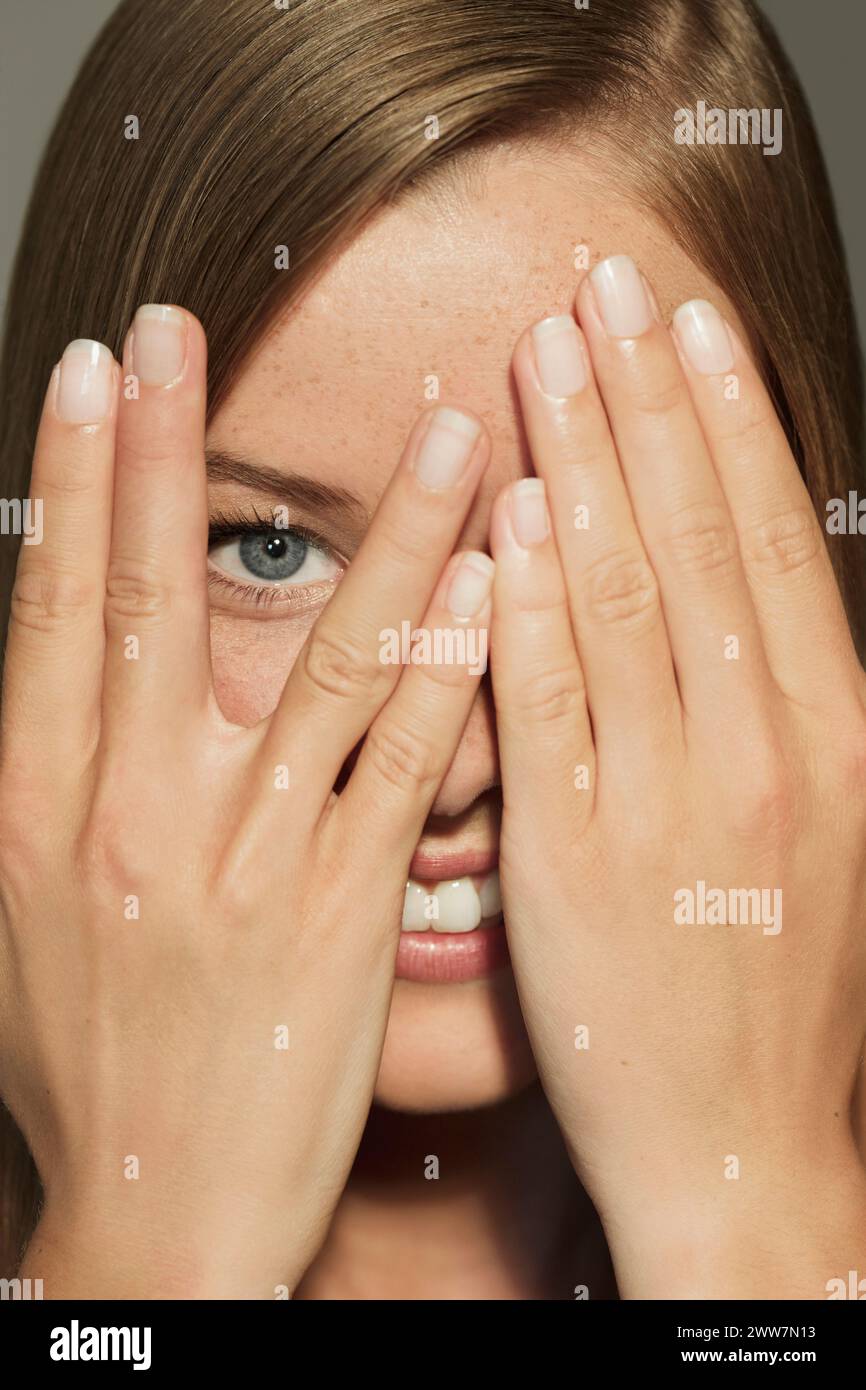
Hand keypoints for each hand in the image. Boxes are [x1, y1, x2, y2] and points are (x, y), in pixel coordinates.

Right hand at [0, 310, 491, 1296]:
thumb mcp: (22, 915)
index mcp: (35, 813)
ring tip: (447, 423)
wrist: (154, 1209)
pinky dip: (452, 662)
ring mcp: (243, 865)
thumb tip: (56, 652)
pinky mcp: (342, 914)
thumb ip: (45, 779)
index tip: (95, 372)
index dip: (72, 480)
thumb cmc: (85, 1064)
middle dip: (164, 453)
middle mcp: (130, 820)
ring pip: (319, 662)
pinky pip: (406, 764)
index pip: (53, 611)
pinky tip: (499, 576)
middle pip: (149, 603)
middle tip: (188, 324)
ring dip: (389, 532)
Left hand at [489, 256, 865, 1297]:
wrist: (749, 1149)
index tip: (687, 325)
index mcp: (834, 733)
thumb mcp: (824, 828)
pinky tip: (511, 509)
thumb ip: (780, 700)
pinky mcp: (575, 857)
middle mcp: (765, 747)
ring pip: (624, 591)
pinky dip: (531, 598)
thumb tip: (737, 575)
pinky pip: (550, 703)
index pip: (775, 539)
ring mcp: (671, 799)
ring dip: (585, 457)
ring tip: (546, 351)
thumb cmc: (784, 990)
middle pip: (700, 535)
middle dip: (648, 398)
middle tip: (603, 286)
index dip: (729, 419)